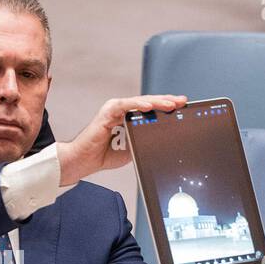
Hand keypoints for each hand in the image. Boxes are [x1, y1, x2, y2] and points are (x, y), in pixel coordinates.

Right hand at [57, 94, 187, 186]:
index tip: (182, 107)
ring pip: (140, 102)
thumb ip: (142, 141)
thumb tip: (160, 139)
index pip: (150, 109)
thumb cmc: (102, 156)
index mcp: (127, 117)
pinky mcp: (107, 112)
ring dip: (156, 102)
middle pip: (148, 102)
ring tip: (171, 104)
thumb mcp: (130, 149)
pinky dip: (138, 105)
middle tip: (182, 101)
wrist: (82, 161)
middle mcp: (121, 110)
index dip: (165, 107)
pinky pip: (125, 106)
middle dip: (166, 102)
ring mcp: (114, 109)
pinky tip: (149, 107)